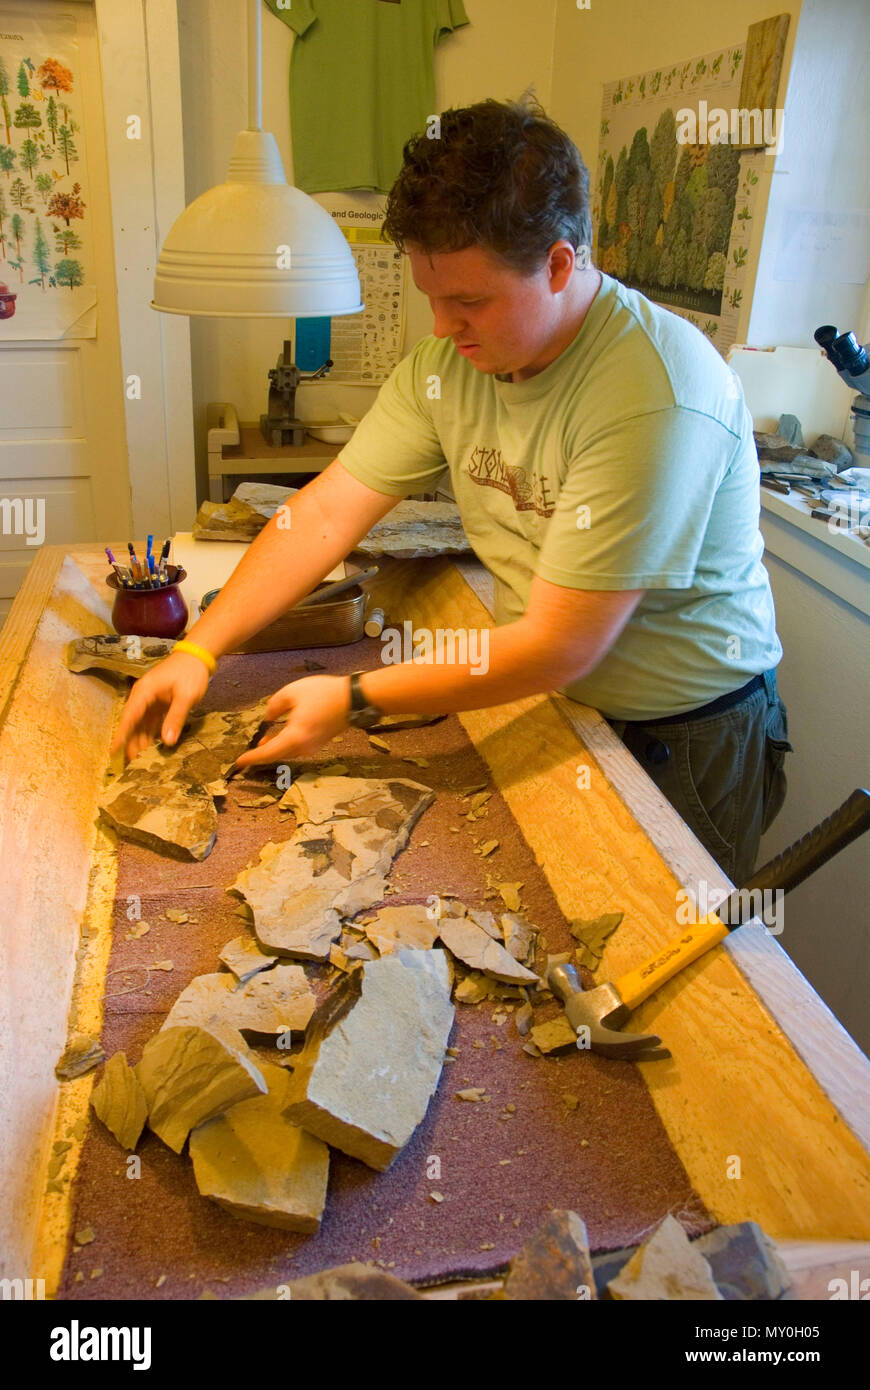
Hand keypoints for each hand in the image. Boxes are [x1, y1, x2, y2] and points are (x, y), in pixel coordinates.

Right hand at [110, 651, 211, 761]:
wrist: (198, 656)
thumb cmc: (191, 672)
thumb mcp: (185, 696)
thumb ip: (175, 718)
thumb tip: (167, 742)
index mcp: (144, 692)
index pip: (129, 717)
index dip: (121, 735)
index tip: (113, 752)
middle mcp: (142, 696)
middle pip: (132, 723)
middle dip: (129, 742)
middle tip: (128, 764)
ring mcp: (150, 699)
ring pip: (140, 723)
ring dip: (138, 740)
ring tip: (136, 760)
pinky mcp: (158, 703)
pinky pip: (150, 721)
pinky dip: (148, 734)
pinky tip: (148, 747)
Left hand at [233, 674, 349, 771]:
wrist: (353, 699)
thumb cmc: (323, 694)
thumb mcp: (292, 693)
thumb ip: (274, 706)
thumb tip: (268, 718)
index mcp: (294, 737)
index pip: (268, 753)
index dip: (252, 758)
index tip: (238, 762)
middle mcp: (303, 747)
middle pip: (277, 756)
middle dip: (260, 755)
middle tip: (246, 756)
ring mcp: (312, 747)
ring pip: (286, 752)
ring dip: (272, 749)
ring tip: (259, 743)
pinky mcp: (318, 743)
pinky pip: (296, 748)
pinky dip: (284, 744)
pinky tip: (278, 736)